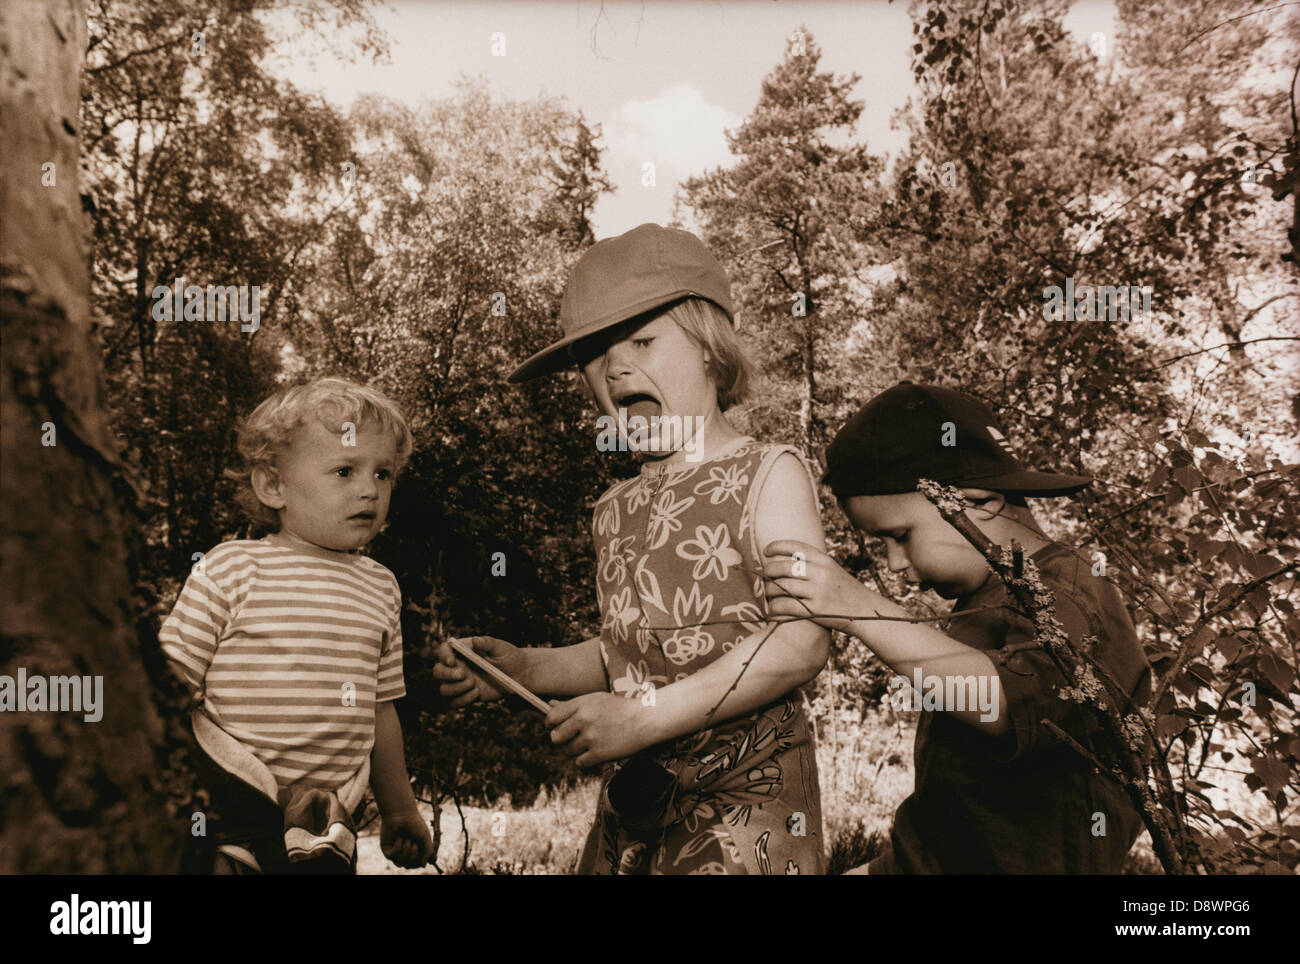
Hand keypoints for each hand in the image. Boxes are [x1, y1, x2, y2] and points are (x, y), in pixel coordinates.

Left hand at [379, 808, 432, 868]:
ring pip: (400, 863)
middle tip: (412, 840)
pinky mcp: (387, 851)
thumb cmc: (414, 824)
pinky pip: (393, 856)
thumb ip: (428, 851)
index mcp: (414, 852)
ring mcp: (395, 853)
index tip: (421, 846)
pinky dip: (398, 846)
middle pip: (409, 866)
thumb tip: (423, 866)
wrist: (402, 813)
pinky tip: (398, 838)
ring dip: (406, 849)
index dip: (420, 858)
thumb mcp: (425, 837)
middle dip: (413, 853)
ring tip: (405, 838)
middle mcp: (404, 854)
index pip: (417, 865)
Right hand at [434, 636, 525, 706]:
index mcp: (463, 651)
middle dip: (447, 674)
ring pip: (444, 689)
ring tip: (474, 684)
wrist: (519, 675)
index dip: (443, 656)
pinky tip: (477, 693)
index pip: (443, 651)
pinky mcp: (466, 696)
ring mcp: (460, 683)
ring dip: (455, 689)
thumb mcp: (501, 648)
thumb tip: (476, 640)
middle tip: (464, 675)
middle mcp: (458, 666)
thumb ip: (488, 643)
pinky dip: (462, 700)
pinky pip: (454, 702)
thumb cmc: (509, 657)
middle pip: (438, 671)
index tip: (452, 661)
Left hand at [547, 692, 654, 766]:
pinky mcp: (599, 754)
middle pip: (555, 737)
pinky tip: (597, 750)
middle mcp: (584, 720)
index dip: (550, 724)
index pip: (552, 717)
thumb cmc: (619, 709)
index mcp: (582, 704)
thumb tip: (549, 705)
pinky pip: (580, 762)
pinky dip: (586, 759)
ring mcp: (591, 737)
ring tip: (591, 742)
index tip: (555, 727)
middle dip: (562, 739)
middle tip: (573, 737)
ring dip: (576, 749)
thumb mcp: (595, 700)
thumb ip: (571, 705)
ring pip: (568, 750)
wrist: (645, 719)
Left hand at [762, 539, 877, 632]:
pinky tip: (773, 610)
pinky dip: (775, 608)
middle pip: (783, 568)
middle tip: (764, 578)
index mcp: (824, 560)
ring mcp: (818, 592)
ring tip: (768, 596)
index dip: (777, 546)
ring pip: (781, 587)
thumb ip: (812, 564)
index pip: (795, 547)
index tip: (766, 552)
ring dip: (769, 592)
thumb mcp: (832, 570)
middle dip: (768, 572)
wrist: (865, 612)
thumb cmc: (844, 591)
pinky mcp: (816, 610)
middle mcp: (821, 573)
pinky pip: (786, 607)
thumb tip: (783, 561)